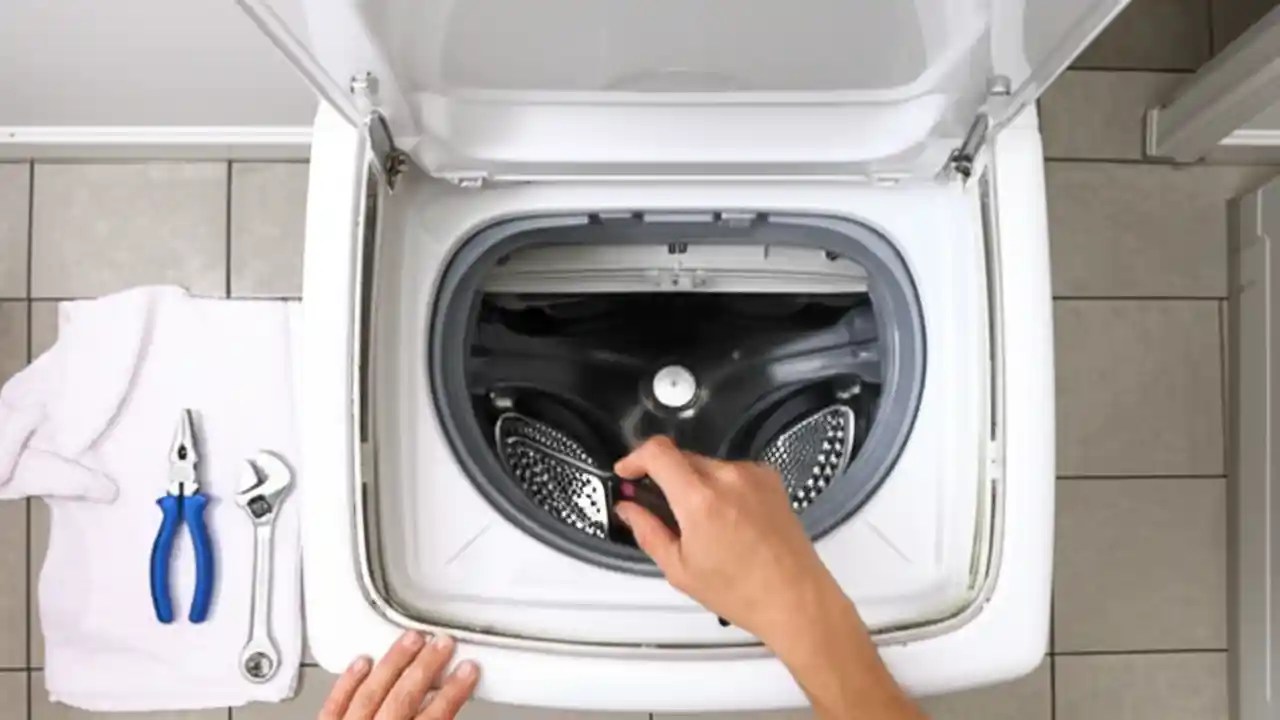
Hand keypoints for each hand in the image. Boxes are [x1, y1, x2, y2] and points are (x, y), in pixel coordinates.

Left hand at [319, 631, 478, 719]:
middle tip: (443, 643)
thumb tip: (448, 705)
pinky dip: (349, 681)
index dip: (454, 691)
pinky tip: (362, 661)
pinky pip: (335, 704)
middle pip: (403, 697)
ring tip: (411, 639)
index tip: (469, 670)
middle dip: (426, 667)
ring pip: (371, 692)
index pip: (435, 717)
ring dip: (393, 663)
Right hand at [613, 436, 841, 646]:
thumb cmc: (740, 591)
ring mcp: (752, 474)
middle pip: (681, 458)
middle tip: (660, 509)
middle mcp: (728, 477)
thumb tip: (627, 508)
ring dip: (693, 484)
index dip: (634, 457)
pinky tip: (728, 519)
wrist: (796, 597)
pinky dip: (721, 487)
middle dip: (664, 478)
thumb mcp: (680, 569)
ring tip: (703, 525)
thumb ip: (647, 531)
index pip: (657, 452)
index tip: (627, 472)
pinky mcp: (770, 477)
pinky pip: (732, 471)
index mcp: (700, 500)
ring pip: (706, 465)